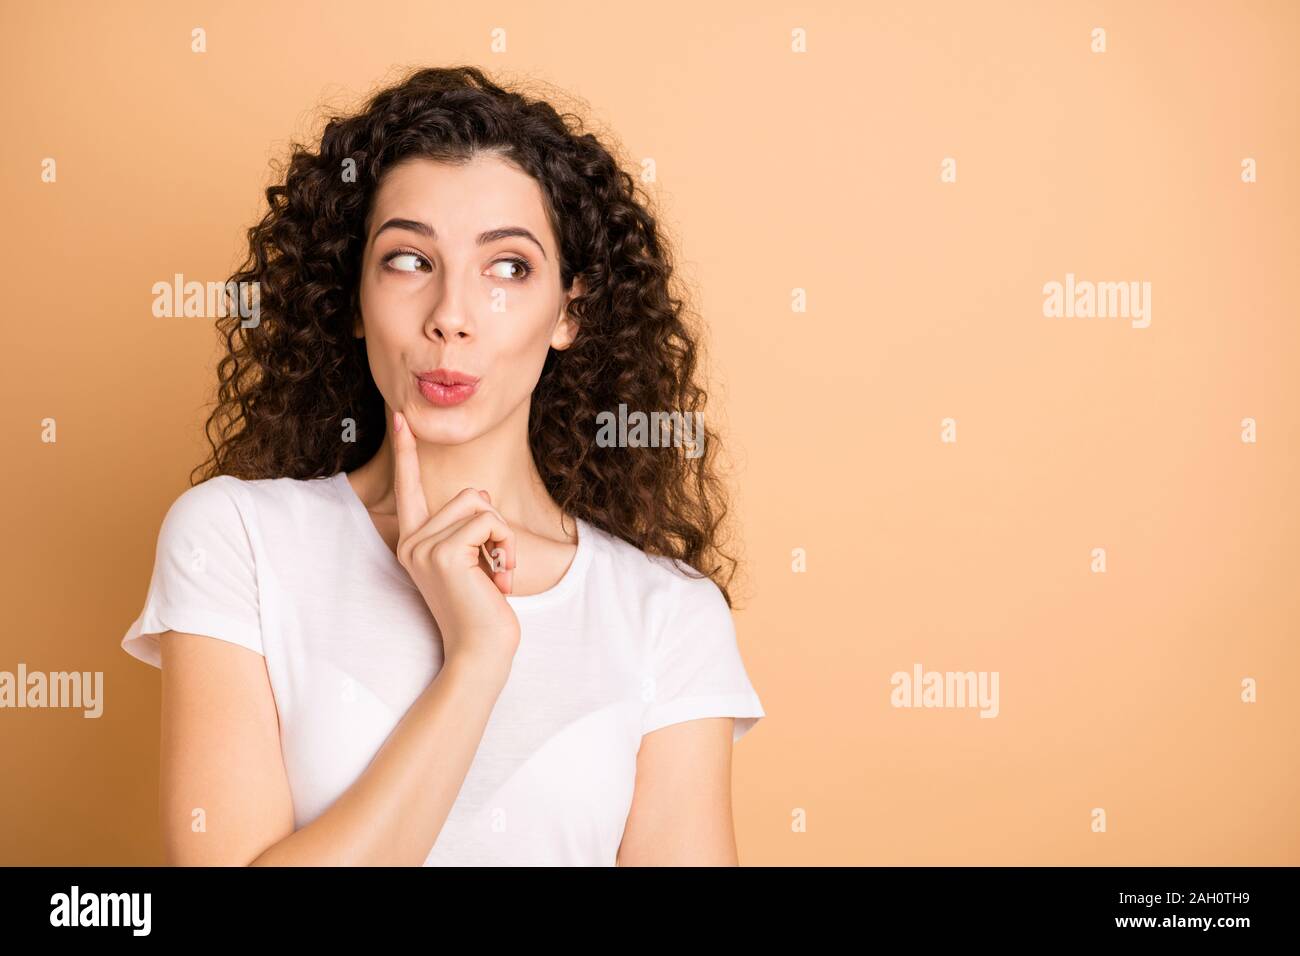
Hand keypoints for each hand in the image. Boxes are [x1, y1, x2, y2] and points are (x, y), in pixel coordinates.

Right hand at [391, 410, 520, 670]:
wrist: (481, 652)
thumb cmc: (484, 610)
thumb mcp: (473, 561)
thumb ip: (468, 528)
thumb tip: (479, 496)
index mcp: (415, 542)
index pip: (409, 487)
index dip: (406, 451)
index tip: (400, 417)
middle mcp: (411, 541)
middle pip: (469, 493)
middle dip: (496, 526)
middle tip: (494, 567)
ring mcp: (423, 547)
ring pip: (480, 504)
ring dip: (502, 537)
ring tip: (496, 573)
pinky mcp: (442, 554)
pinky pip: (489, 522)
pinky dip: (504, 546)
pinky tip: (497, 579)